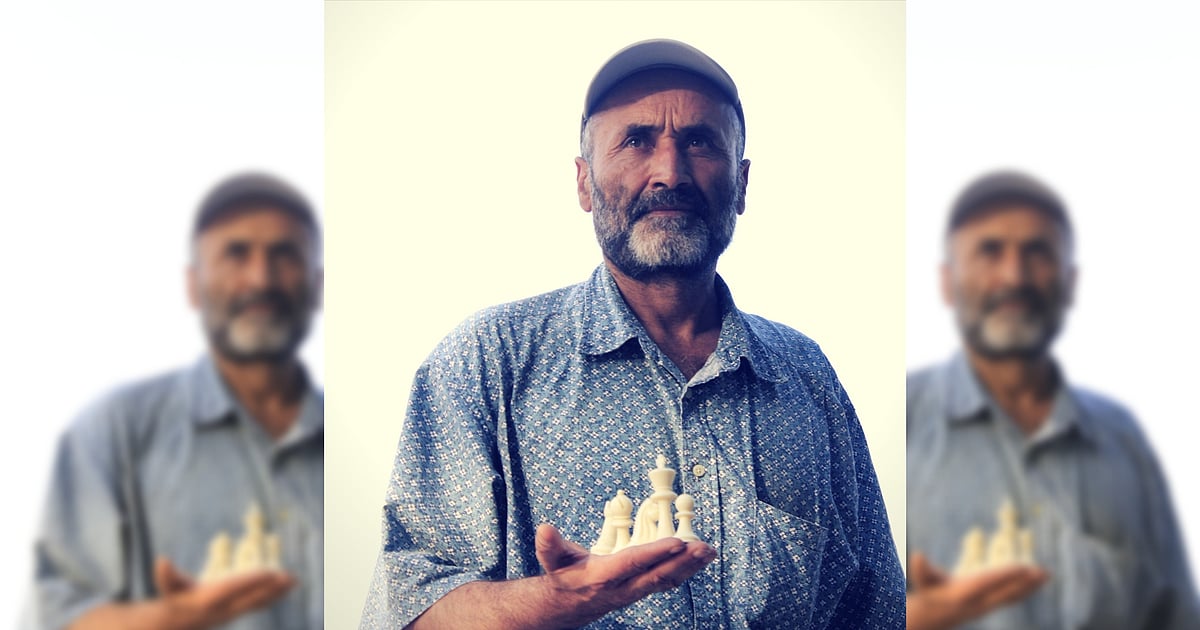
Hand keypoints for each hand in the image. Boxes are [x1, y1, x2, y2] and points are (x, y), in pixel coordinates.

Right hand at [153, 556, 294, 629]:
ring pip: (259, 602)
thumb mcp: (169, 586)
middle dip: (270, 588)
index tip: (269, 572)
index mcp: (209, 601)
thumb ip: (166, 575)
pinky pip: (259, 603)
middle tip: (289, 577)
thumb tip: (162, 561)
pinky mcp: (239, 610)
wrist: (180, 620)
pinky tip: (287, 587)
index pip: (235, 589)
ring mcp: (234, 611)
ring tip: (294, 581)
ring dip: (277, 592)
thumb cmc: (176, 597)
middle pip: (252, 598)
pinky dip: (274, 595)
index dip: (252, 580)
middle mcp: (225, 608)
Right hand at [533, 523, 716, 627]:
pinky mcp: (642, 589)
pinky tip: (700, 560)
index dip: (655, 554)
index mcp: (603, 576)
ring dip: (690, 567)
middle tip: (704, 548)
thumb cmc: (563, 576)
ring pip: (667, 580)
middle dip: (683, 562)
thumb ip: (549, 545)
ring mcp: (635, 591)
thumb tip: (544, 529)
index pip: (634, 564)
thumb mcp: (552, 559)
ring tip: (710, 552)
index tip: (677, 543)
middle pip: (657, 575)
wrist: (568, 605)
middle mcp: (623, 588)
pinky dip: (685, 570)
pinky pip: (667, 581)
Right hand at [906, 552, 1047, 629]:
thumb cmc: (928, 592)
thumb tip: (918, 555)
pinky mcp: (990, 604)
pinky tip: (1035, 583)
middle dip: (1024, 582)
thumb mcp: (922, 580)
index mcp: (964, 595)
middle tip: (1042, 572)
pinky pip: (1010, 597)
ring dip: (1030, 586)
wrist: (932, 615)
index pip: (989, 583)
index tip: (1022, 567)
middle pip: (1006, 592)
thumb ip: (921, 570)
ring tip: (1046, 575)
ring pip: (1012, 596)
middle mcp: (978, 603)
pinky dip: (1024, 590)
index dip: (1006, 575)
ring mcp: (986, 606)